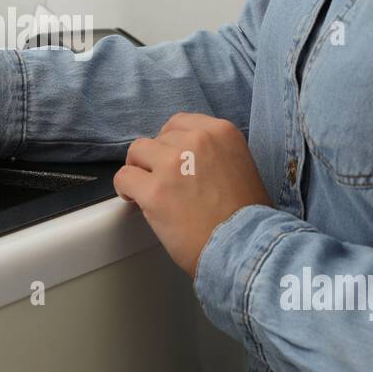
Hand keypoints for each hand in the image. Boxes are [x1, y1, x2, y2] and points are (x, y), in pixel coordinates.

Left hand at [114, 112, 271, 278]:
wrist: (245, 248)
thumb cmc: (248, 217)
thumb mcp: (241, 166)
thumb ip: (213, 154)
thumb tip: (185, 159)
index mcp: (221, 132)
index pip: (179, 123)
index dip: (170, 143)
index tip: (169, 159)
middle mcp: (196, 141)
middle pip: (158, 138)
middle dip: (156, 159)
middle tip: (160, 180)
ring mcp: (173, 164)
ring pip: (137, 152)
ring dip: (139, 170)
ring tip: (144, 188)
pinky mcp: (155, 191)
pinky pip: (124, 177)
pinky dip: (125, 188)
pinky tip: (133, 199)